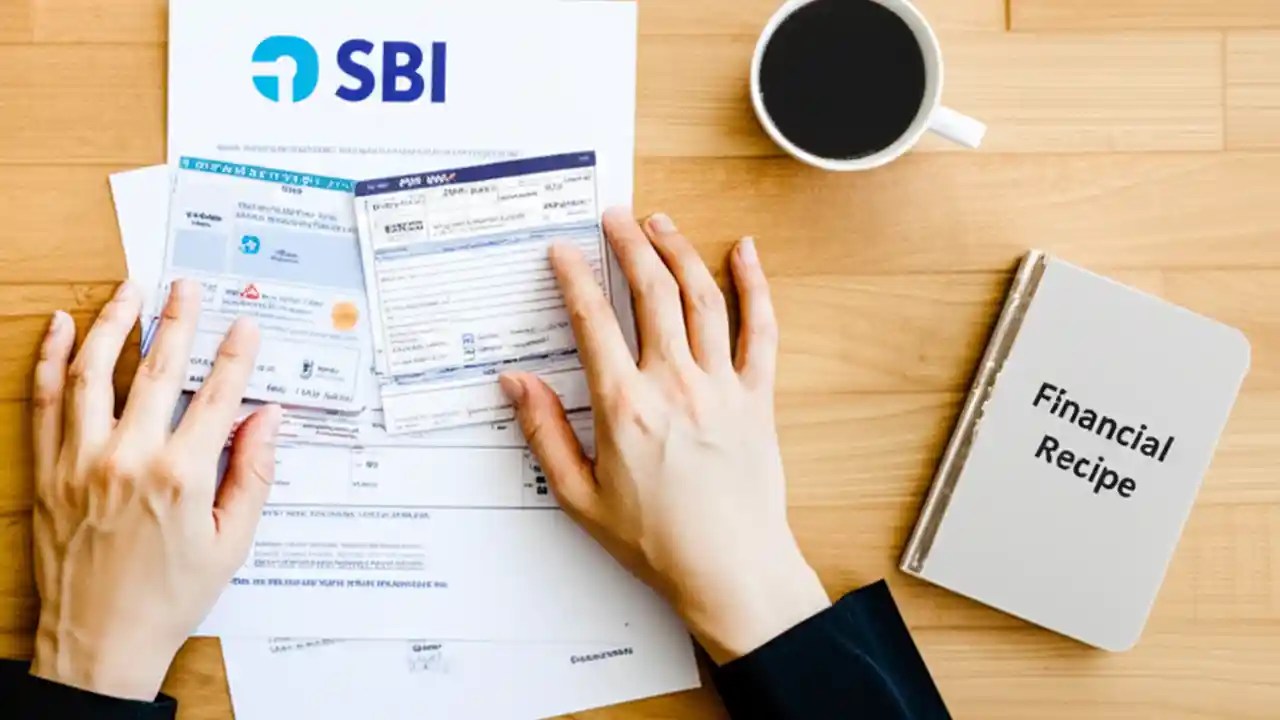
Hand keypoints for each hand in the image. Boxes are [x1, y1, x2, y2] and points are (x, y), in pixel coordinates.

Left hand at [28, 280, 281, 699]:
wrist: (99, 643)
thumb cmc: (169, 597)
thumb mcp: (231, 542)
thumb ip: (252, 474)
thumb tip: (268, 420)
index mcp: (182, 476)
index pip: (216, 396)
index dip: (235, 355)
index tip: (244, 325)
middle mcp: (129, 459)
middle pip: (156, 371)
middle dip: (176, 321)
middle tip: (185, 287)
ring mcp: (82, 461)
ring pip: (94, 373)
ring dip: (114, 324)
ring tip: (130, 290)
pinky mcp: (48, 471)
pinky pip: (45, 402)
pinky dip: (51, 359)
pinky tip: (64, 326)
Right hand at [501, 209, 829, 663]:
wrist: (730, 569)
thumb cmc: (655, 541)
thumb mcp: (579, 496)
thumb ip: (544, 433)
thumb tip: (515, 382)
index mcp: (625, 408)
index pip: (593, 321)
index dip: (573, 277)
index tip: (561, 252)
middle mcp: (674, 384)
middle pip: (650, 292)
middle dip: (628, 244)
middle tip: (613, 217)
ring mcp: (721, 386)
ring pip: (701, 297)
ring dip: (679, 251)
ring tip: (660, 223)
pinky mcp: (757, 397)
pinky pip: (761, 329)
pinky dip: (755, 286)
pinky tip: (744, 253)